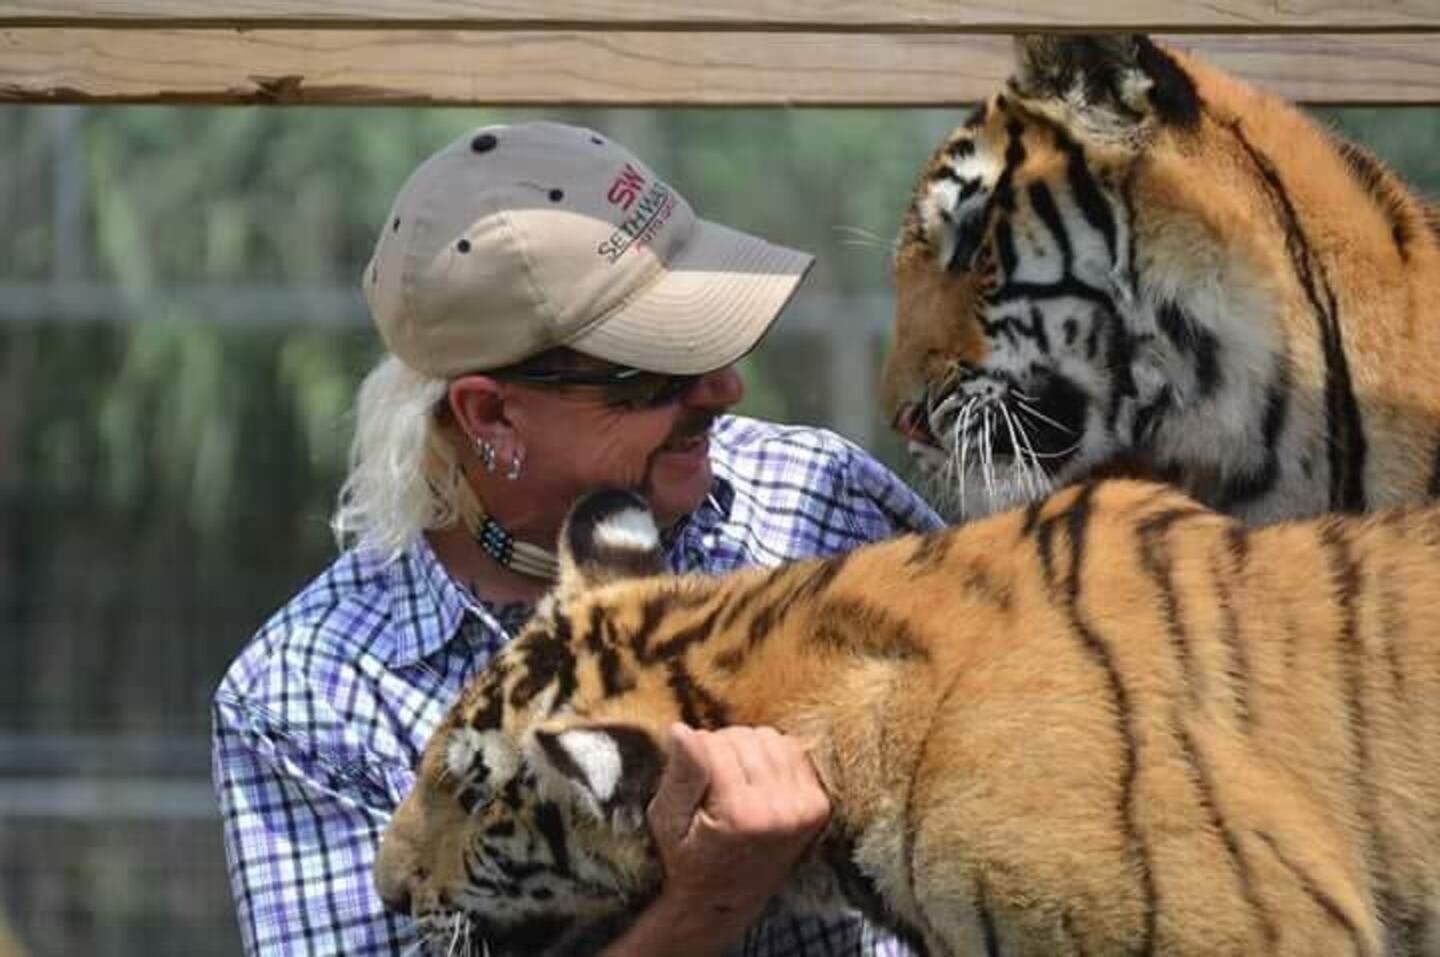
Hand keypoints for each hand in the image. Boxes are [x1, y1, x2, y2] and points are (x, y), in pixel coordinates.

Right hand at [599, 723, 830, 956]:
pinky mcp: (818, 805)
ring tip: (735, 786)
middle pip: (743, 736)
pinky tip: (758, 786)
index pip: (712, 744)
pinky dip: (772, 757)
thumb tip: (682, 729)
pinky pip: (792, 749)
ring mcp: (803, 808)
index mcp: (741, 814)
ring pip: (768, 737)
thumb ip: (680, 776)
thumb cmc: (689, 858)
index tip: (693, 787)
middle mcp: (780, 810)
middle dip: (721, 751)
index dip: (694, 756)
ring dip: (748, 751)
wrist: (726, 898)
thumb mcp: (668, 822)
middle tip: (713, 788)